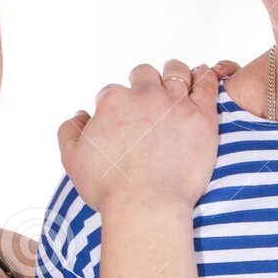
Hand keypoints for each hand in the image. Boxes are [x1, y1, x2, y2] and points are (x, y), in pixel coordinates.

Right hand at [58, 59, 232, 214]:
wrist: (146, 205)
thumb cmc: (111, 187)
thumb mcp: (72, 159)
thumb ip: (70, 131)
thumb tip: (80, 116)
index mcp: (114, 101)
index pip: (113, 91)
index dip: (116, 105)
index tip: (122, 119)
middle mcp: (145, 95)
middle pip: (145, 75)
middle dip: (144, 83)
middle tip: (148, 100)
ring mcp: (175, 104)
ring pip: (177, 72)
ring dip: (174, 73)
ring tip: (177, 81)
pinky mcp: (202, 117)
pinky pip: (207, 85)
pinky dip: (205, 78)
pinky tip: (204, 78)